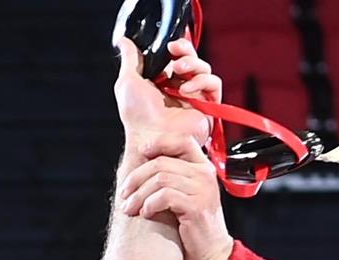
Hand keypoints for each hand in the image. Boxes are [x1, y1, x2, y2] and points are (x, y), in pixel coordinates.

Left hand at [114, 36, 215, 157]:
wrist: (150, 138)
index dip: (178, 48)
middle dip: (187, 53)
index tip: (170, 46)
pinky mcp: (207, 108)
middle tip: (175, 53)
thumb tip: (125, 42)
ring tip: (179, 71)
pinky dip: (202, 81)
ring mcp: (194, 98)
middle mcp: (181, 89)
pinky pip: (214, 85)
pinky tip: (186, 88)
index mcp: (164, 83)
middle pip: (194, 61)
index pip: (178, 58)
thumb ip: (130, 60)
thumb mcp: (128, 82)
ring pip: (205, 70)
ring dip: (194, 65)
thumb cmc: (137, 117)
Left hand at [116, 135, 234, 259]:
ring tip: (130, 208)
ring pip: (160, 179)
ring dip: (139, 194)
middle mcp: (205, 174)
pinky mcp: (196, 206)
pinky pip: (165, 196)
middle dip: (136, 178)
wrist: (210, 253)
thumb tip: (141, 164)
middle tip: (125, 194)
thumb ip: (170, 178)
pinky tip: (145, 213)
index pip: (181, 141)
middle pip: (162, 162)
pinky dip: (150, 204)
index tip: (140, 154)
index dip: (158, 143)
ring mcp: (203, 189)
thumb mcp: (183, 195)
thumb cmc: (192, 226)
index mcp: (203, 167)